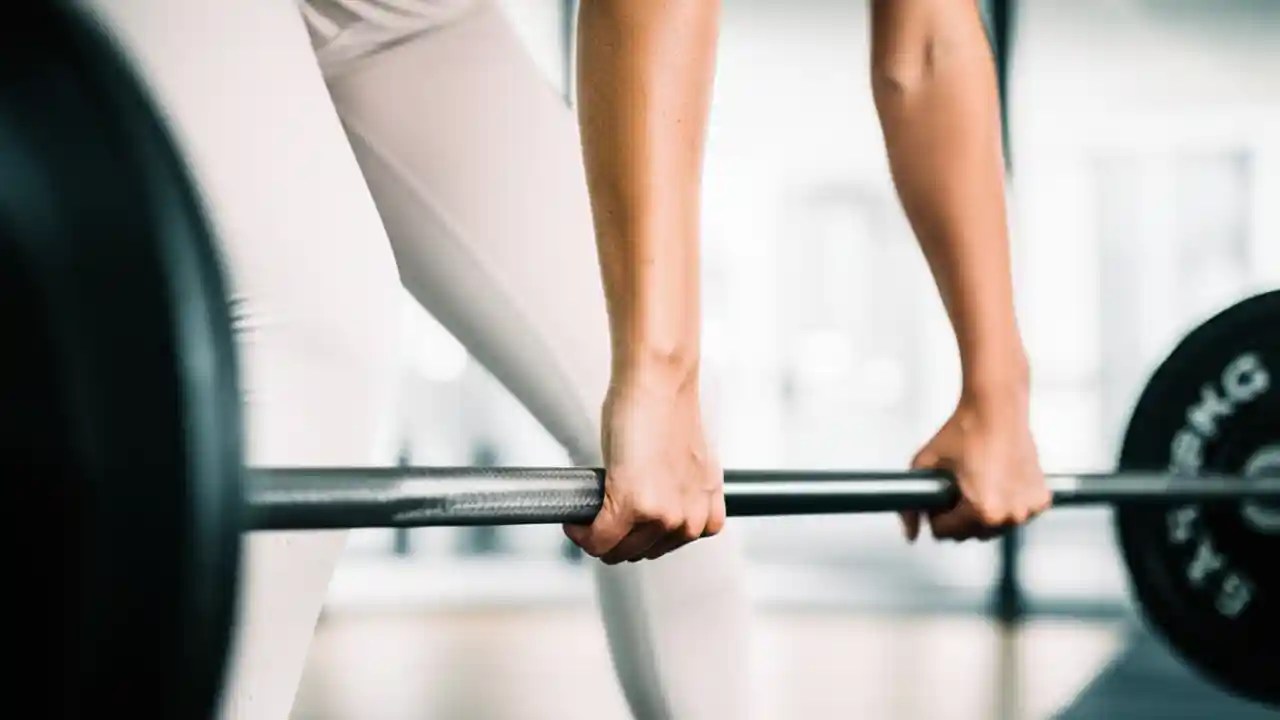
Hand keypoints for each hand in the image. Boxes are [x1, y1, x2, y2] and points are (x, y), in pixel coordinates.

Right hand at [564, 371, 725, 563]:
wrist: (659, 382)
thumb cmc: (666, 408)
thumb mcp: (683, 464)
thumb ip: (674, 492)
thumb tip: (648, 504)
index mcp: (706, 510)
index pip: (666, 547)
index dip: (637, 535)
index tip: (621, 524)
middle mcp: (691, 519)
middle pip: (641, 552)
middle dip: (615, 536)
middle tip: (599, 514)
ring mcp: (665, 517)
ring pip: (619, 551)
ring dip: (597, 536)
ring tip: (589, 512)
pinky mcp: (635, 508)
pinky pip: (598, 540)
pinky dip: (581, 533)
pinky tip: (575, 519)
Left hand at [902, 387, 1050, 541]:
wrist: (995, 409)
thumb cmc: (962, 432)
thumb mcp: (924, 465)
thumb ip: (910, 506)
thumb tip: (910, 535)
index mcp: (983, 512)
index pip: (944, 533)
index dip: (936, 512)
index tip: (940, 492)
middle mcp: (1010, 516)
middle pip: (969, 535)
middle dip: (958, 515)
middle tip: (958, 485)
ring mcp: (1028, 509)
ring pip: (993, 528)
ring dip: (982, 513)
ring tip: (977, 482)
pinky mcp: (1041, 500)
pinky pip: (1014, 514)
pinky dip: (1006, 504)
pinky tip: (998, 480)